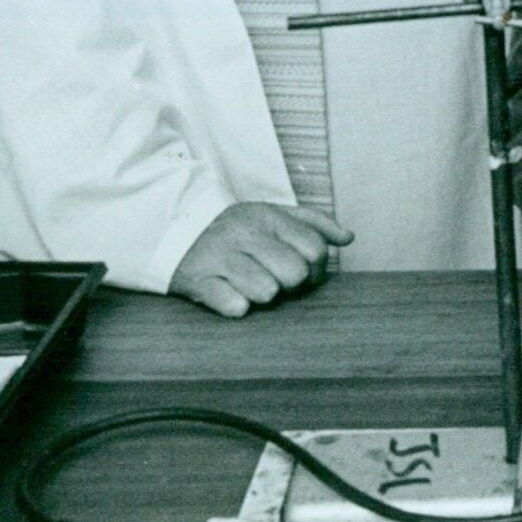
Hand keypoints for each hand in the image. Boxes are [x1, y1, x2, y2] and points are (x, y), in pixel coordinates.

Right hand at [170, 202, 352, 316]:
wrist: (173, 229)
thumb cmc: (235, 228)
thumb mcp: (273, 214)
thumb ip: (314, 223)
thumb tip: (348, 238)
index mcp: (268, 217)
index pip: (314, 248)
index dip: (317, 269)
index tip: (306, 275)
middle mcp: (246, 234)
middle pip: (295, 272)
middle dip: (293, 284)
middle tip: (279, 282)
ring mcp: (221, 257)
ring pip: (267, 290)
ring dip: (265, 296)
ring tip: (254, 288)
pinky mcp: (198, 280)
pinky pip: (233, 305)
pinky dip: (238, 307)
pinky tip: (233, 298)